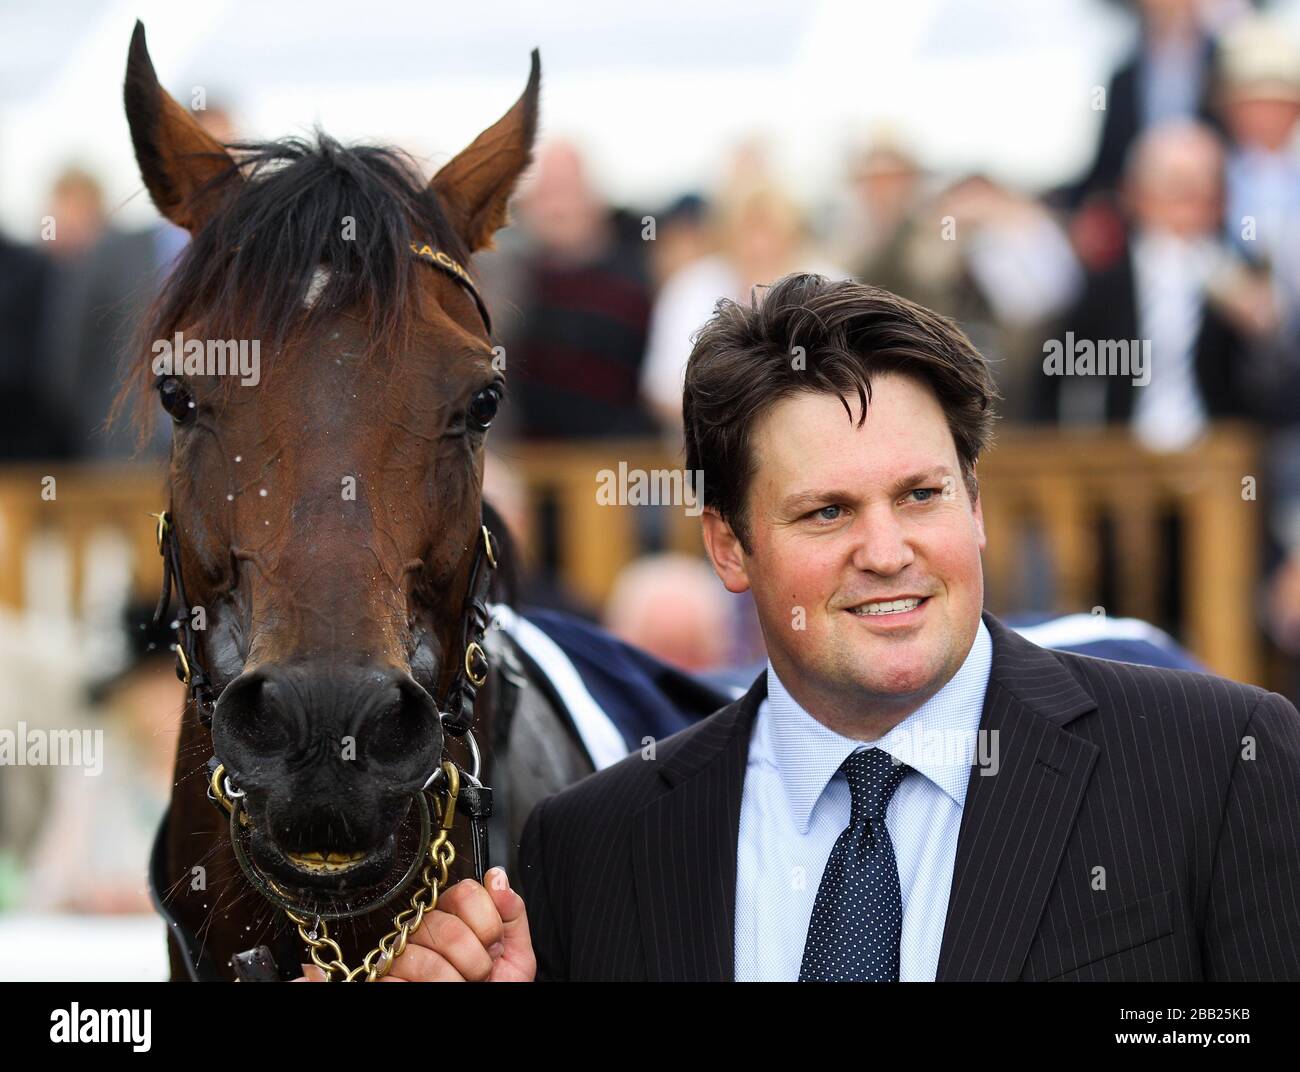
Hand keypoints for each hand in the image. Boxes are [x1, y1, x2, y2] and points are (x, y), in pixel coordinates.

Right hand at [293, 867, 534, 981]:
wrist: (484, 1017)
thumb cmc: (496, 988)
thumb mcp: (515, 954)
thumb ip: (511, 913)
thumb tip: (496, 876)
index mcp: (455, 915)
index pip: (465, 891)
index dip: (488, 923)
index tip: (494, 945)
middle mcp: (425, 928)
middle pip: (447, 925)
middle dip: (476, 956)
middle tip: (482, 972)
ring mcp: (402, 953)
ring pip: (428, 954)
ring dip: (457, 978)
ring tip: (464, 985)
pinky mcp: (387, 976)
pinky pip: (408, 972)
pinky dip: (436, 985)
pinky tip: (443, 989)